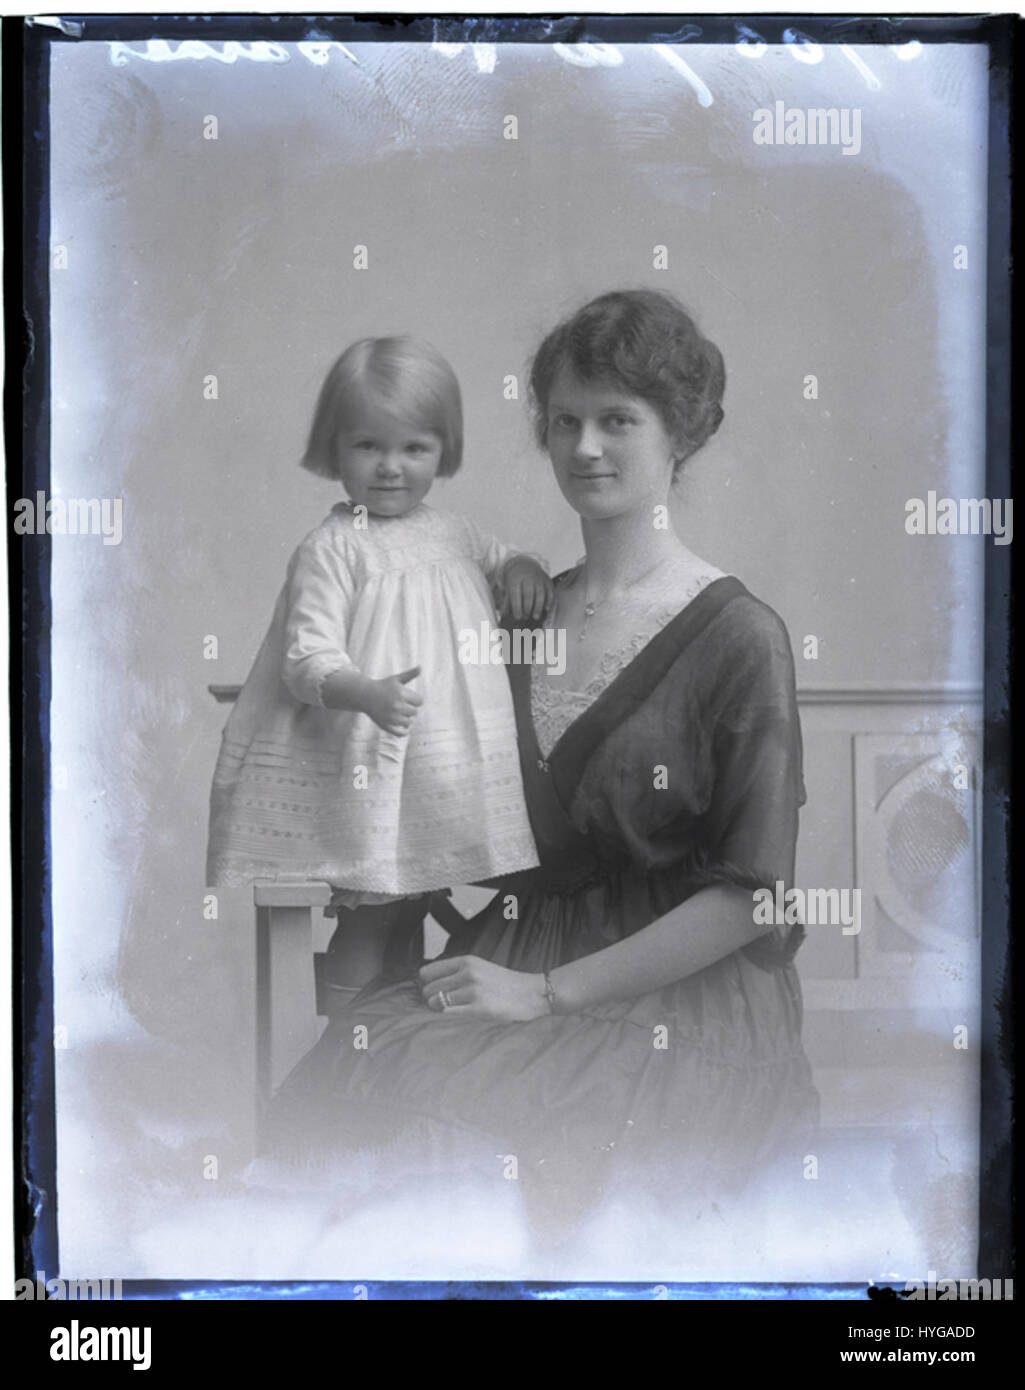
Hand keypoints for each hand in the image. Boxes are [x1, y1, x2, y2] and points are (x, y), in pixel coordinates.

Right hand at [364, 666, 423, 735]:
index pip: (419, 702)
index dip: (415, 700)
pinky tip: (401, 726)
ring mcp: (391, 717)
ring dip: (406, 719)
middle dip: (410, 709)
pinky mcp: (386, 725)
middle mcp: (397, 706)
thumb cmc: (383, 686)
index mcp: (401, 694)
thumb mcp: (396, 679)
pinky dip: (403, 731)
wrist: (365, 695)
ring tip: (398, 713)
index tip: (407, 698)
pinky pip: (401, 733)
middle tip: (400, 705)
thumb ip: (410, 674)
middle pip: (415, 712)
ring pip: (409, 723)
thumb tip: (421, 667)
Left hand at [418, 955, 549, 1021]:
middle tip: (440, 1002)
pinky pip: (449, 1013)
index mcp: (466, 961)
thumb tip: (430, 983)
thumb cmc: (504, 983)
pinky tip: (457, 1015)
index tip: (432, 989)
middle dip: (431, 997)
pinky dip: (448, 1016)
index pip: (428, 972)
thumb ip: (458, 972)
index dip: (426, 983)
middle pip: (430, 988)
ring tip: (449, 1009)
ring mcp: (473, 991)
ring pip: (436, 1002)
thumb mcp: (480, 967)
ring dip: (438, 1008)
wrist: (532, 993)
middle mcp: (468, 974)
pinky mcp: (479, 1008)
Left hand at [504, 557, 553, 622]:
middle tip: (526, 618)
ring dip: (538, 607)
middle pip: (528, 594)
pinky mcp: (547, 580)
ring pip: (540, 593)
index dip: (517, 607)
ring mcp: (539, 578)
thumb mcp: (509, 588)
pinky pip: (550, 591)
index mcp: (515, 579)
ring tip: (536, 617)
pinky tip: (546, 609)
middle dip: (527, 608)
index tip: (518, 617)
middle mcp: (528, 577)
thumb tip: (504, 616)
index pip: (516, 594)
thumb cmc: (515, 581)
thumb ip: (507, 602)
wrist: (524, 565)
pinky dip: (549, 601)